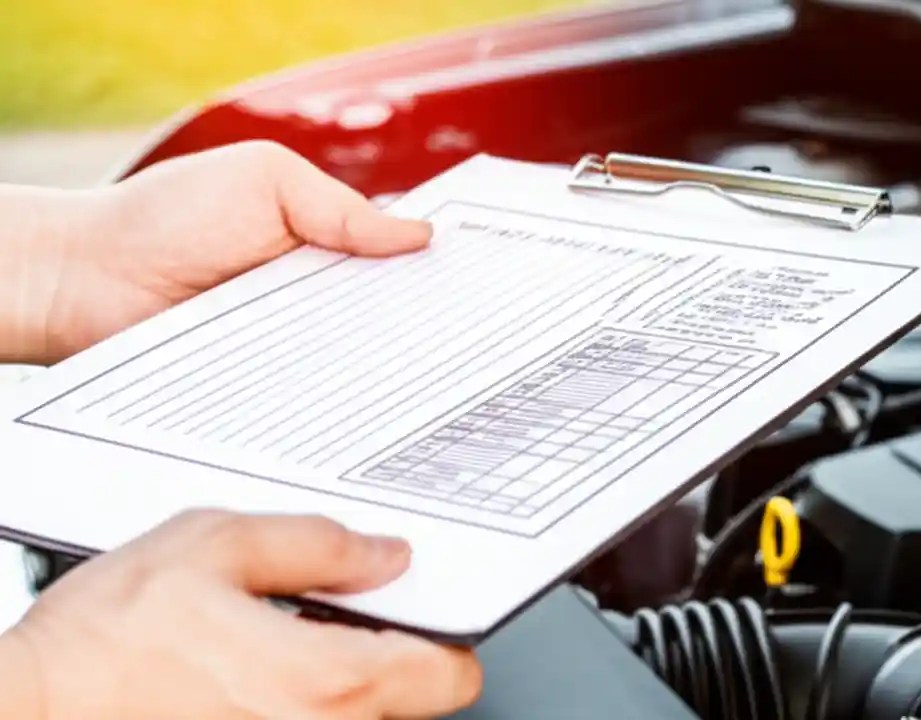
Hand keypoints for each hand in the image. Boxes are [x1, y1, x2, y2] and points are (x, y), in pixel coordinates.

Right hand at [0, 510, 481, 719]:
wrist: (21, 717)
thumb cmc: (98, 649)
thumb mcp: (209, 547)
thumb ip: (315, 544)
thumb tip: (381, 554)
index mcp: (328, 684)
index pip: (453, 677)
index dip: (445, 638)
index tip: (420, 615)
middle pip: (409, 705)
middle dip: (383, 659)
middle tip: (328, 622)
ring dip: (333, 689)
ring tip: (267, 654)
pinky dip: (295, 712)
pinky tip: (241, 687)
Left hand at [11, 140, 429, 363]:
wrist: (83, 277)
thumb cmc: (162, 215)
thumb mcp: (264, 180)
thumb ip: (340, 209)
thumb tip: (419, 234)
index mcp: (322, 242)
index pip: (395, 262)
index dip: (434, 272)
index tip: (479, 285)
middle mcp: (313, 296)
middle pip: (386, 317)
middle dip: (423, 325)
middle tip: (469, 338)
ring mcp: (291, 343)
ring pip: (356, 360)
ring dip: (385, 364)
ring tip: (434, 373)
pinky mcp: (267, 386)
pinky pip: (313, 395)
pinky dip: (336, 397)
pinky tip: (368, 400)